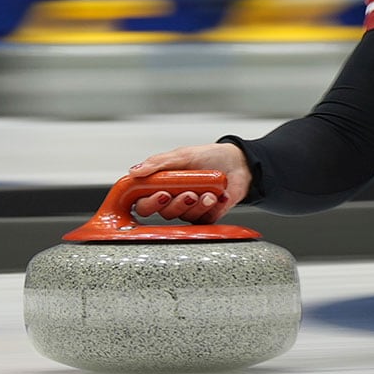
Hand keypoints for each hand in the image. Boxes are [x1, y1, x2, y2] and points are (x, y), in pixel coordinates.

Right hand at [126, 142, 251, 223]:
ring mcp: (189, 208)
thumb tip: (134, 172)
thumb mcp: (182, 154)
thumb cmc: (210, 157)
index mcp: (162, 185)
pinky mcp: (206, 215)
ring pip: (183, 216)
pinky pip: (202, 219)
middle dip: (175, 204)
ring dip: (196, 204)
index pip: (143, 202)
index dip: (149, 202)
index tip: (161, 193)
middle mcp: (173, 199)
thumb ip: (157, 163)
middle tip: (188, 193)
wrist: (239, 163)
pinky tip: (218, 196)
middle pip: (162, 213)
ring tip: (207, 192)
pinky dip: (210, 207)